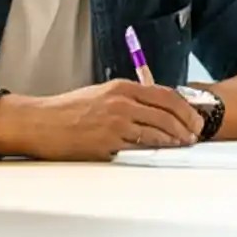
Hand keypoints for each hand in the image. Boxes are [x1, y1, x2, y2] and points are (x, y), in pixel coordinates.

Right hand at [0, 80, 205, 160]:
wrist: (40, 122)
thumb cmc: (68, 110)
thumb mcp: (102, 94)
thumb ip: (129, 99)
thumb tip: (154, 108)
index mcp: (122, 87)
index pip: (165, 94)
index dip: (184, 106)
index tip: (194, 115)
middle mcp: (122, 101)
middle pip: (167, 111)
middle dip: (186, 123)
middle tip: (195, 132)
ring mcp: (116, 122)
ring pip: (158, 129)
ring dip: (176, 137)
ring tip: (184, 142)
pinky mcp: (108, 141)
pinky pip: (140, 144)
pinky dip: (157, 146)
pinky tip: (165, 148)